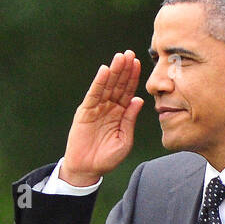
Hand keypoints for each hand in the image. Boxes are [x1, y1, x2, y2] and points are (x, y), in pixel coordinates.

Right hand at [59, 50, 143, 186]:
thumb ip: (130, 120)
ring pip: (107, 86)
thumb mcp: (124, 140)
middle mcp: (109, 108)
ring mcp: (97, 109)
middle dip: (124, 69)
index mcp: (120, 114)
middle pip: (118, 84)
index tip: (139, 63)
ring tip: (120, 57)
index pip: (128, 91)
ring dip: (113, 71)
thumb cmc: (107, 159)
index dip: (133, 78)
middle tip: (130, 53)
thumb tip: (139, 100)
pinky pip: (93, 95)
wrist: (87, 170)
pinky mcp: (85, 112)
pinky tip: (105, 71)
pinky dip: (99, 83)